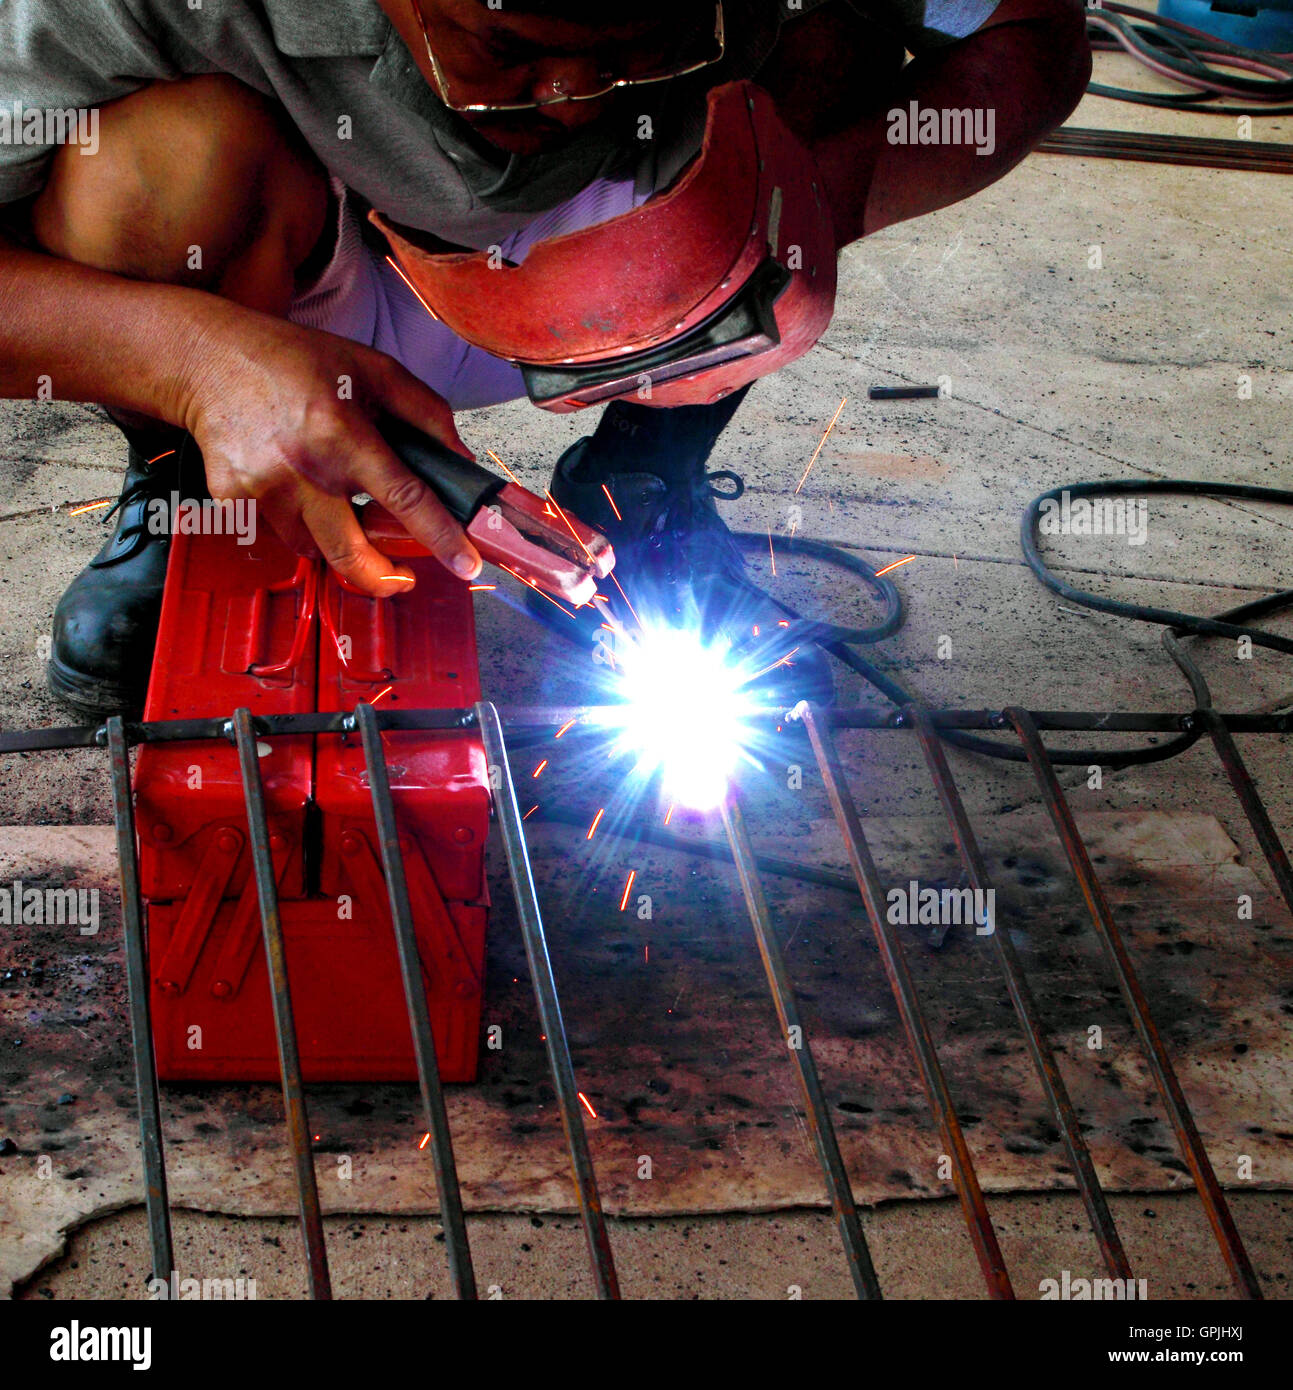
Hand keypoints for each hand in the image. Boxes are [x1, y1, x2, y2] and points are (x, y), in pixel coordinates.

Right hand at [176, 305, 482, 595]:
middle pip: (351, 553)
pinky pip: (280, 530)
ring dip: (337, 542)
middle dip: (383, 579)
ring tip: (342, 510)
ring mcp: (264, 487)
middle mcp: (303, 467)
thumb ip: (425, 412)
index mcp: (343, 432)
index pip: (405, 497)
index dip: (441, 536)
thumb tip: (459, 458)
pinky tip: (293, 484)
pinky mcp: (234, 499)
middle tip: (402, 577)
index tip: (466, 565)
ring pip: (314, 547)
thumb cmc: (294, 360)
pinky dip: (298, 520)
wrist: (205, 358)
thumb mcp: (372, 368)